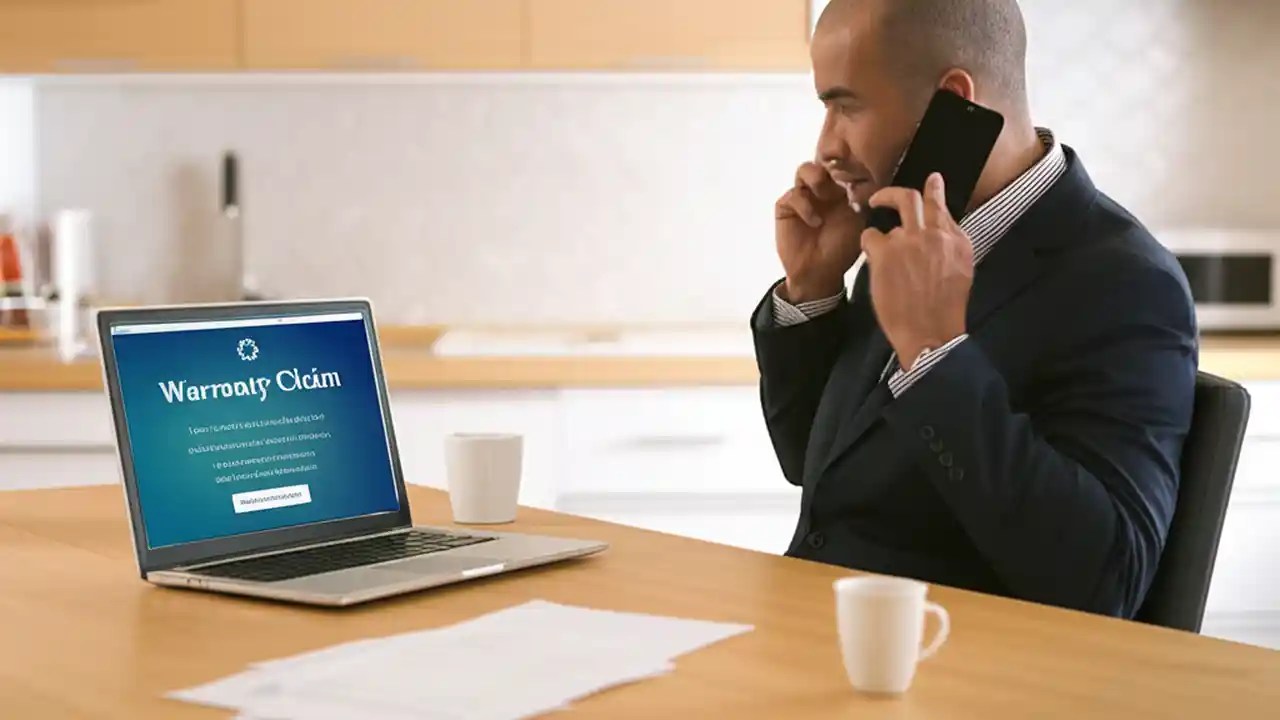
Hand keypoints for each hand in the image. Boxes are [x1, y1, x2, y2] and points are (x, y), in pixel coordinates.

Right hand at [775, 161, 863, 302]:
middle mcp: (822, 189)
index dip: (850, 165)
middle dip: (832, 167)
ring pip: (804, 169)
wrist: (820, 272)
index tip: (859, 173)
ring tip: (824, 195)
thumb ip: (862, 198)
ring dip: (816, 178)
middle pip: (823, 161)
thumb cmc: (842, 249)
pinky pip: (793, 195)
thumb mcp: (860, 221)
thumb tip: (866, 178)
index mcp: (841, 188)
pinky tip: (815, 222)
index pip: (843, 165)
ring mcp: (803, 196)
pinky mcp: (786, 207)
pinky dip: (804, 205)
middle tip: (841, 181)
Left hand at [861, 173, 972, 368]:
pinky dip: (868, 243)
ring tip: (875, 233)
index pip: (941, 205)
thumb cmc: (944, 309)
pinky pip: (870, 235)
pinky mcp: (885, 252)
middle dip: (894, 192)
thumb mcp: (961, 271)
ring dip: (881, 223)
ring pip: (891, 215)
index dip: (934, 189)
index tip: (932, 179)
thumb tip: (941, 229)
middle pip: (913, 197)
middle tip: (881, 197)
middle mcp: (933, 234)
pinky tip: (871, 256)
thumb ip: (950, 245)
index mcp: (955, 240)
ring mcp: (908, 240)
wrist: (930, 332)